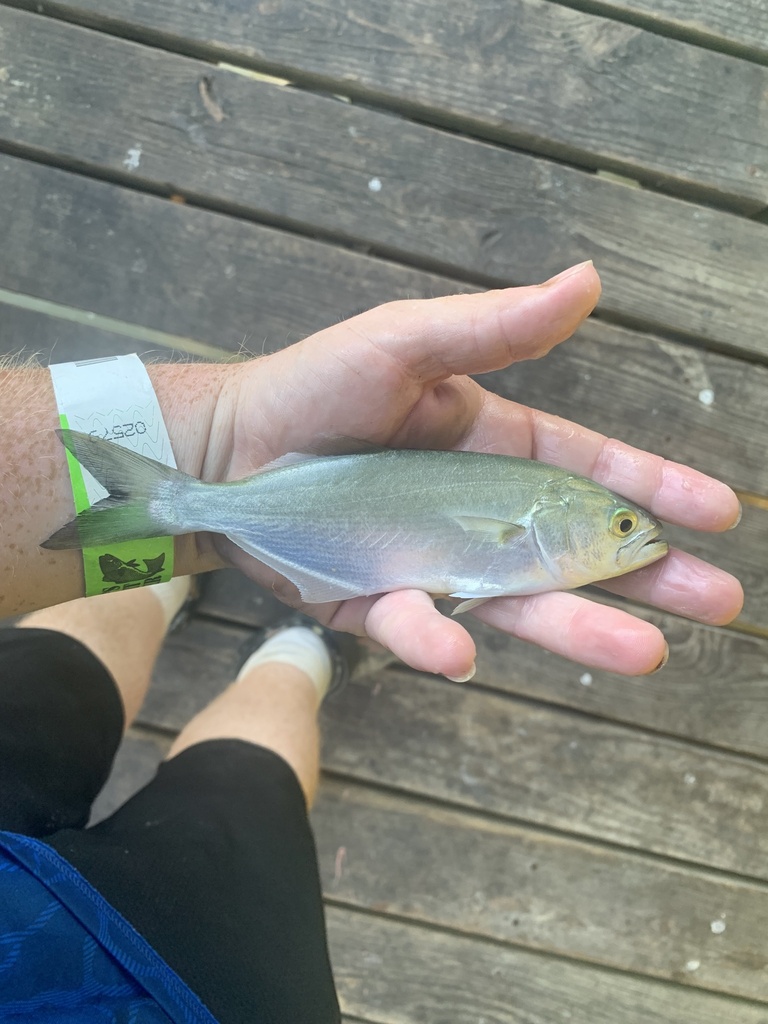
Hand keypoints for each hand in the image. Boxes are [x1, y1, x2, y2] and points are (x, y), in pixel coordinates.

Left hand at [206, 262, 741, 678]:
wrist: (227, 448)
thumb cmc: (315, 386)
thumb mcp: (407, 341)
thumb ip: (494, 328)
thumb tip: (589, 282)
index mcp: (493, 446)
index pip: (590, 470)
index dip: (654, 487)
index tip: (718, 511)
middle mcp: (477, 512)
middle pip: (575, 549)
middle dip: (647, 573)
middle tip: (716, 600)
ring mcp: (433, 562)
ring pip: (516, 603)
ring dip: (577, 628)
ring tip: (642, 654)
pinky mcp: (379, 602)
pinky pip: (416, 625)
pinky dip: (435, 640)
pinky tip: (458, 651)